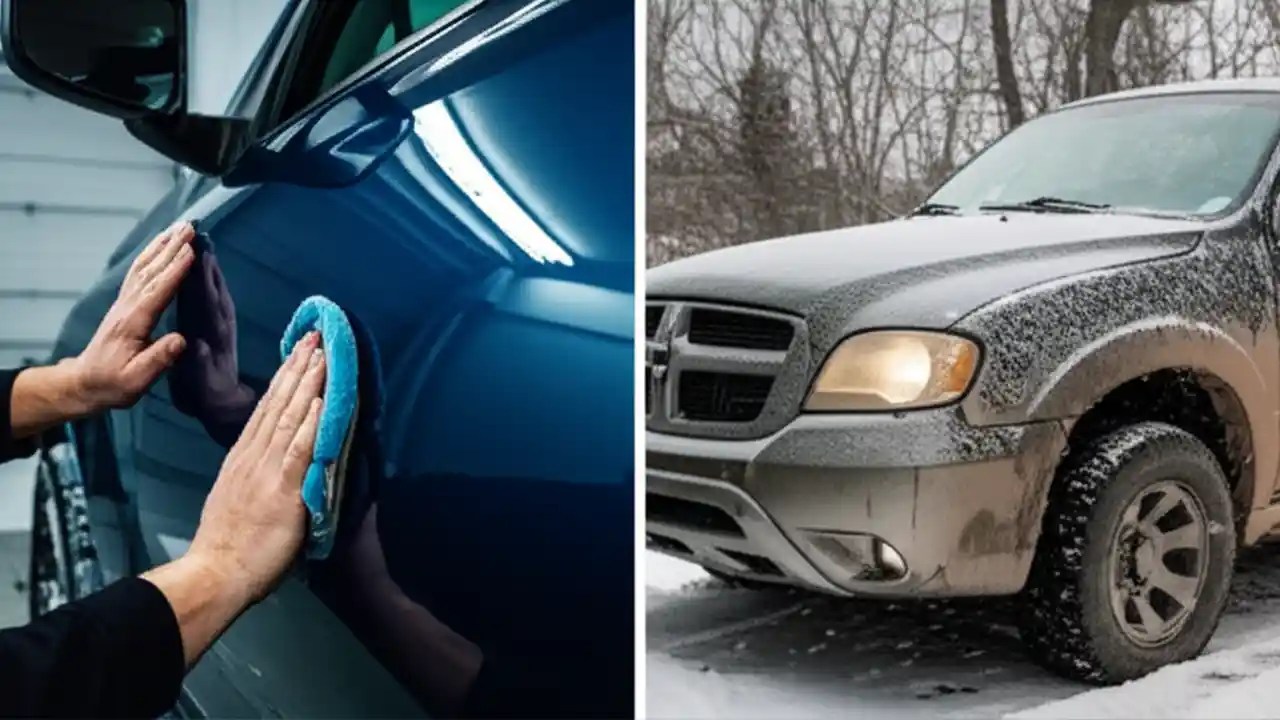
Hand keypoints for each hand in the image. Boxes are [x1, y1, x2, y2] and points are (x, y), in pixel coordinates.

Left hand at [67, 222, 195, 413]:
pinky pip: (139, 272)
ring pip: (144, 267)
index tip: (191, 250)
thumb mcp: (136, 380)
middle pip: (152, 272)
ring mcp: (124, 303)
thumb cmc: (113, 385)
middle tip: (190, 227)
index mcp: (133, 324)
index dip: (174, 271)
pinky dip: (151, 255)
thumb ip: (158, 359)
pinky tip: (160, 245)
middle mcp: (127, 307)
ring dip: (162, 246)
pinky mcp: (124, 304)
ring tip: (179, 228)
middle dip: (172, 248)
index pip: (157, 292)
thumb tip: (182, 340)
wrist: (85, 383)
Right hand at [170, 242, 256, 445]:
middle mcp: (221, 329)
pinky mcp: (222, 327)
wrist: (224, 407)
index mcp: (213, 340)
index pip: (205, 305)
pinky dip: (212, 280)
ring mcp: (223, 327)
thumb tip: (198, 346)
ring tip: (205, 244)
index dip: (200, 281)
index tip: (196, 258)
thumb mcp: (201, 387)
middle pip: (213, 291)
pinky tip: (209, 267)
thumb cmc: (206, 398)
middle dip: (207, 266)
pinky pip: (217, 298)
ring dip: (211, 269)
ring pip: (217, 291)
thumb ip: (200, 366)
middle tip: (199, 238)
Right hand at [187, 331, 325, 603]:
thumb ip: (254, 478)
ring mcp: (266, 470)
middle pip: (278, 402)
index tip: (297, 354)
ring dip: (308, 382)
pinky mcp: (282, 488)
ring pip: (290, 416)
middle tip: (314, 337)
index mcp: (242, 459)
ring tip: (321, 353)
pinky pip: (299, 447)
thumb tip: (269, 464)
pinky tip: (321, 398)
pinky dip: (310, 420)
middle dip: (298, 368)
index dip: (284, 380)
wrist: (216, 573)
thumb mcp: (236, 499)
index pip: (265, 409)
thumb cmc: (229, 547)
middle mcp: (252, 456)